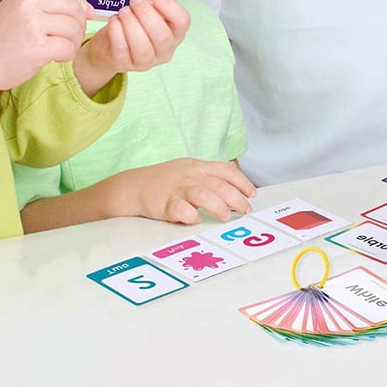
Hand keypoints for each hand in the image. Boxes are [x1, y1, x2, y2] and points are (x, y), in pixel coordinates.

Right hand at [0, 0, 91, 95]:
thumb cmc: (0, 39)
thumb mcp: (19, 9)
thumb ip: (48, 3)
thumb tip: (87, 8)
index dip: (79, 1)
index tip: (83, 14)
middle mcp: (28, 3)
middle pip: (73, 7)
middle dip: (79, 24)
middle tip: (70, 37)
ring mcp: (32, 24)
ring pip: (74, 27)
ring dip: (74, 41)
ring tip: (61, 48)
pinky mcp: (37, 46)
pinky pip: (68, 47)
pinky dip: (67, 55)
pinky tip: (56, 58)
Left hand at [75, 0, 189, 93]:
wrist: (109, 46)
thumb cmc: (133, 26)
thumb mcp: (147, 14)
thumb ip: (152, 5)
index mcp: (175, 35)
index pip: (182, 21)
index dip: (167, 5)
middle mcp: (164, 51)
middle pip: (162, 35)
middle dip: (146, 13)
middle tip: (135, 0)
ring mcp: (145, 62)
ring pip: (142, 46)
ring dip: (131, 23)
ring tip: (123, 11)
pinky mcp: (124, 64)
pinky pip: (121, 48)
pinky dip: (116, 30)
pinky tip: (114, 20)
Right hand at [113, 158, 255, 223]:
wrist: (134, 186)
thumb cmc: (166, 180)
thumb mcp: (190, 169)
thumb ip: (210, 172)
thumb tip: (233, 173)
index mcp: (198, 167)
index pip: (226, 171)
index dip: (242, 182)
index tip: (252, 194)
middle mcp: (190, 176)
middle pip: (219, 184)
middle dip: (236, 198)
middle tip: (244, 210)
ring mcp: (177, 189)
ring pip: (203, 194)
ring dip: (218, 206)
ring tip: (226, 217)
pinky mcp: (164, 204)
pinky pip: (179, 208)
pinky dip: (189, 214)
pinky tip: (195, 219)